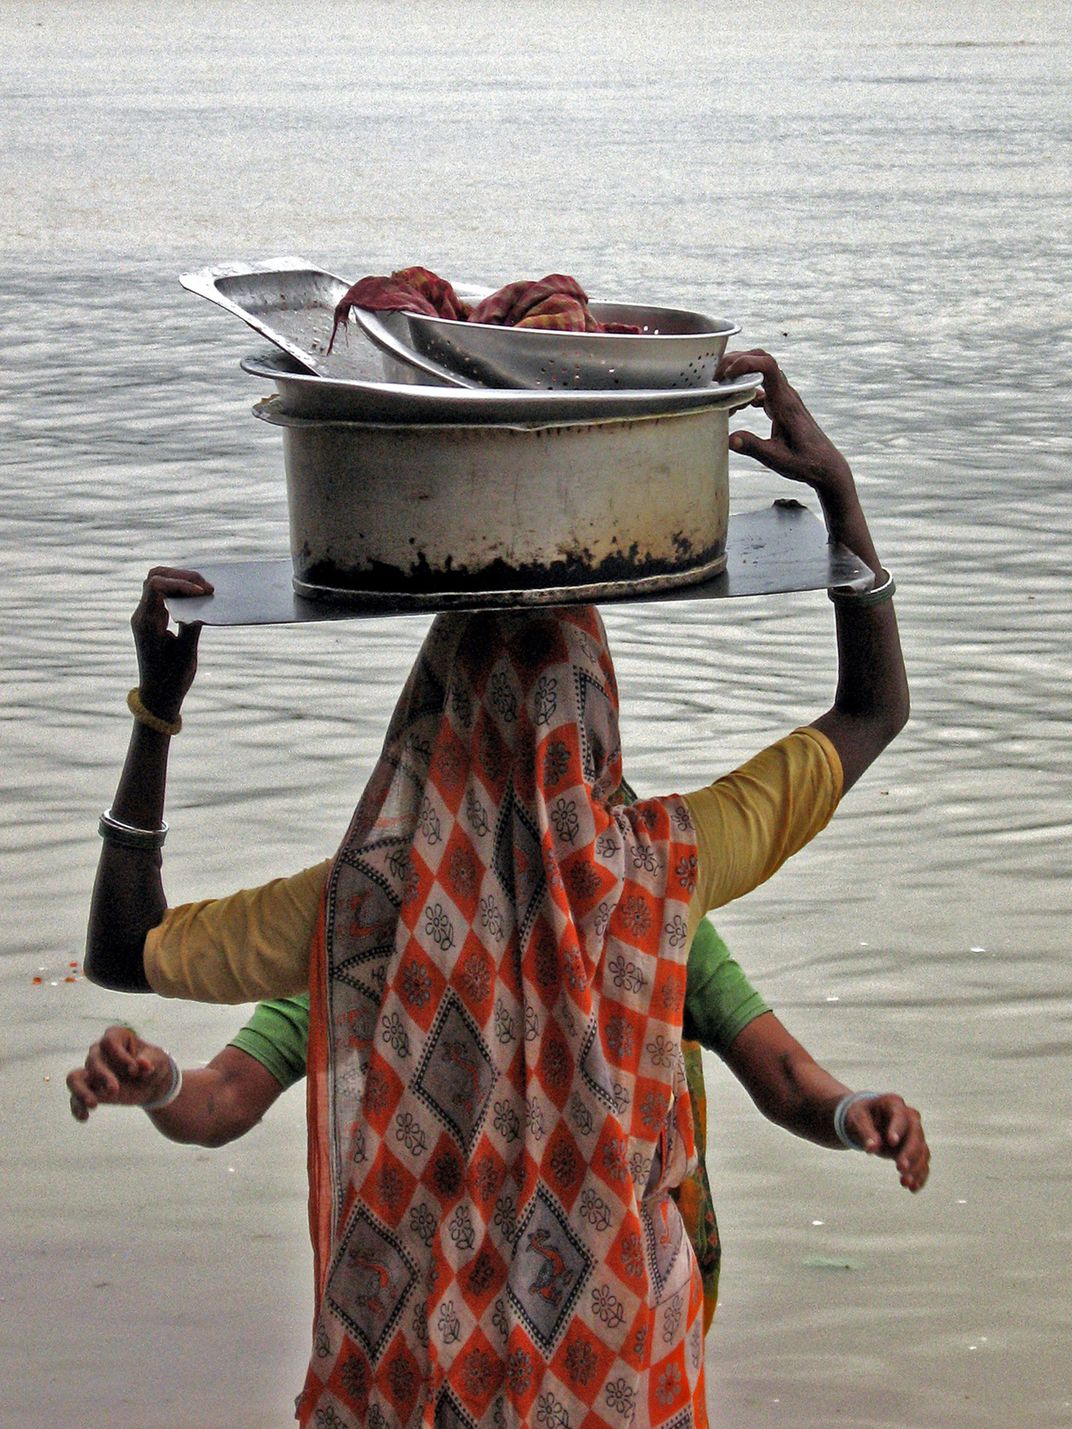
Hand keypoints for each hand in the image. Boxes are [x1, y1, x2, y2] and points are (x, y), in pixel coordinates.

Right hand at [67, 1026, 174, 1119]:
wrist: (151, 1082)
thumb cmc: (153, 1063)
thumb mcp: (158, 1059)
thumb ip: (150, 1060)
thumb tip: (142, 1064)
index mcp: (117, 1037)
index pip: (109, 1041)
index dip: (119, 1055)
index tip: (134, 1070)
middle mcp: (100, 1052)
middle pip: (92, 1060)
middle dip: (102, 1075)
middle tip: (115, 1090)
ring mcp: (92, 1072)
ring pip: (74, 1078)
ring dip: (81, 1091)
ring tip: (93, 1104)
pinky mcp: (89, 1090)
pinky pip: (75, 1098)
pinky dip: (77, 1108)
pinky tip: (85, 1117)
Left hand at [132, 567, 212, 722]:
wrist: (157, 696)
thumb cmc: (171, 679)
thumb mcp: (186, 653)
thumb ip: (192, 625)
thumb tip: (202, 604)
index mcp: (146, 623)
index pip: (157, 586)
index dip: (181, 583)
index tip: (203, 593)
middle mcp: (142, 615)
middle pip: (155, 576)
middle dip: (182, 576)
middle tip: (207, 586)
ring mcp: (146, 616)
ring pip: (158, 582)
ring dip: (181, 580)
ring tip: (204, 588)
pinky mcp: (153, 619)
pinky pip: (163, 594)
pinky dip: (180, 590)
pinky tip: (197, 596)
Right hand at [718, 349, 853, 501]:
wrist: (825, 464)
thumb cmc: (805, 462)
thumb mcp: (776, 459)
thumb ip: (753, 447)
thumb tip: (729, 438)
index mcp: (785, 403)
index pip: (768, 367)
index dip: (745, 363)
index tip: (726, 376)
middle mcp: (785, 395)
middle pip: (762, 359)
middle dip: (737, 361)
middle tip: (716, 377)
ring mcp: (784, 397)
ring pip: (761, 370)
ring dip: (740, 372)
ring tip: (721, 388)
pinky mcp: (782, 404)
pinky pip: (762, 385)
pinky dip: (745, 387)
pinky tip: (735, 405)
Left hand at [844, 1093, 929, 1191]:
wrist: (866, 1119)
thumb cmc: (860, 1115)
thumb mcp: (857, 1119)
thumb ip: (865, 1132)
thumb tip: (872, 1148)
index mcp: (893, 1104)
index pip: (900, 1116)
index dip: (897, 1129)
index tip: (891, 1143)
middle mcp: (909, 1117)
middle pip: (916, 1135)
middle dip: (910, 1152)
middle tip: (900, 1168)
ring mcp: (915, 1133)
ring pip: (922, 1150)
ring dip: (916, 1167)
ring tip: (905, 1182)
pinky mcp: (915, 1149)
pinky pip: (922, 1162)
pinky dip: (919, 1175)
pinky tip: (913, 1188)